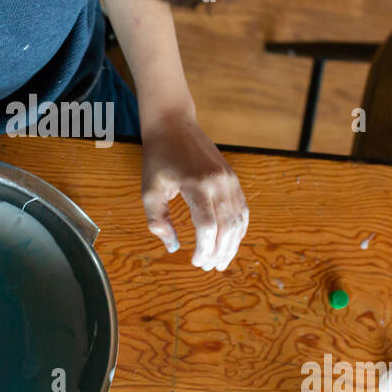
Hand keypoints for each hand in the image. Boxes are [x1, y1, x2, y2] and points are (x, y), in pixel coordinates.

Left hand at [141, 113, 248, 270]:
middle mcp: (218, 182)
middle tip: (209, 267)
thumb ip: (158, 220)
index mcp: (196, 185)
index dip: (203, 250)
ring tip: (221, 261)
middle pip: (227, 227)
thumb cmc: (158, 157)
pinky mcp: (233, 178)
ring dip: (232, 244)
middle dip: (220, 252)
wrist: (173, 124)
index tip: (194, 262)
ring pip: (239, 220)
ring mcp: (230, 180)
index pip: (207, 227)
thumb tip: (173, 246)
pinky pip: (242, 209)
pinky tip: (230, 241)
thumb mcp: (149, 189)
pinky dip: (239, 229)